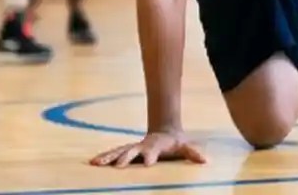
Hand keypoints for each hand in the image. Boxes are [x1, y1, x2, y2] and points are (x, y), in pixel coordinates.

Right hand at [90, 131, 206, 168]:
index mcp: (155, 146)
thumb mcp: (185, 147)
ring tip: (96, 164)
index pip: (152, 151)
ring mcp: (132, 148)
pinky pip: (112, 154)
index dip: (149, 156)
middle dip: (125, 158)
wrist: (164, 131)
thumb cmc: (175, 143)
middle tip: (118, 166)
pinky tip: (92, 163)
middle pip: (131, 151)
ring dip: (108, 158)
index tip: (146, 163)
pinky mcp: (126, 151)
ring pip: (118, 152)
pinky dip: (103, 158)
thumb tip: (205, 161)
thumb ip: (193, 153)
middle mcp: (141, 146)